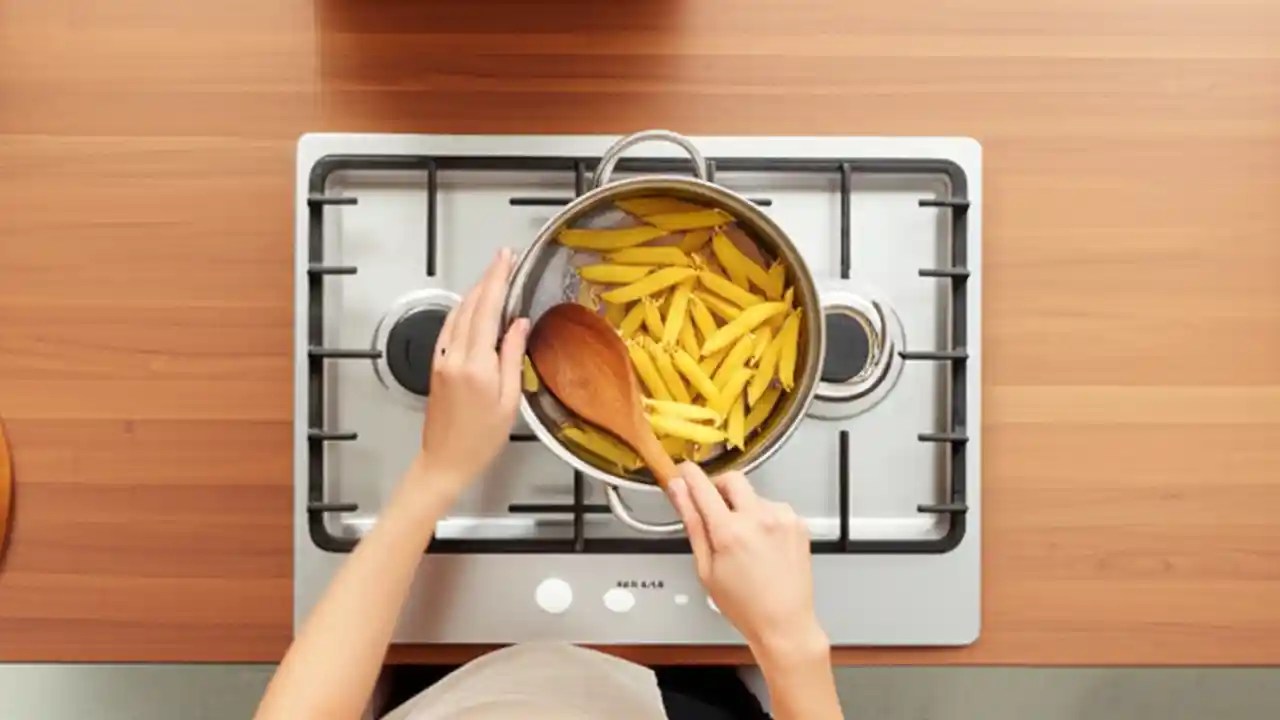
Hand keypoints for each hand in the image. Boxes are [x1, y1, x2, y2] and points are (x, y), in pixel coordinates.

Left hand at [414, 248, 528, 497]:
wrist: (445, 461)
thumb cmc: (482, 439)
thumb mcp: (509, 400)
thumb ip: (512, 357)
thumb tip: (519, 324)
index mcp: (477, 364)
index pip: (488, 310)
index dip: (497, 280)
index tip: (506, 258)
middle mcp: (455, 356)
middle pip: (471, 306)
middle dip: (488, 279)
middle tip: (503, 259)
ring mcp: (442, 359)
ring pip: (458, 314)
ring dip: (475, 292)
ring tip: (492, 277)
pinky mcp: (437, 366)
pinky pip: (450, 329)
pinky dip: (463, 310)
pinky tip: (472, 306)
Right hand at [668, 462, 828, 664]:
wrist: (785, 623)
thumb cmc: (745, 605)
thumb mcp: (706, 568)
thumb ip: (692, 523)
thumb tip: (678, 492)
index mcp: (730, 531)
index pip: (702, 485)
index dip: (688, 475)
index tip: (682, 472)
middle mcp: (759, 518)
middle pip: (731, 479)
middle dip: (718, 487)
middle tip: (713, 509)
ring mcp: (782, 518)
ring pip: (753, 495)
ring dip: (743, 507)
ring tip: (744, 541)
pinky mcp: (798, 522)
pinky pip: (772, 507)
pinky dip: (763, 518)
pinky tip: (762, 545)